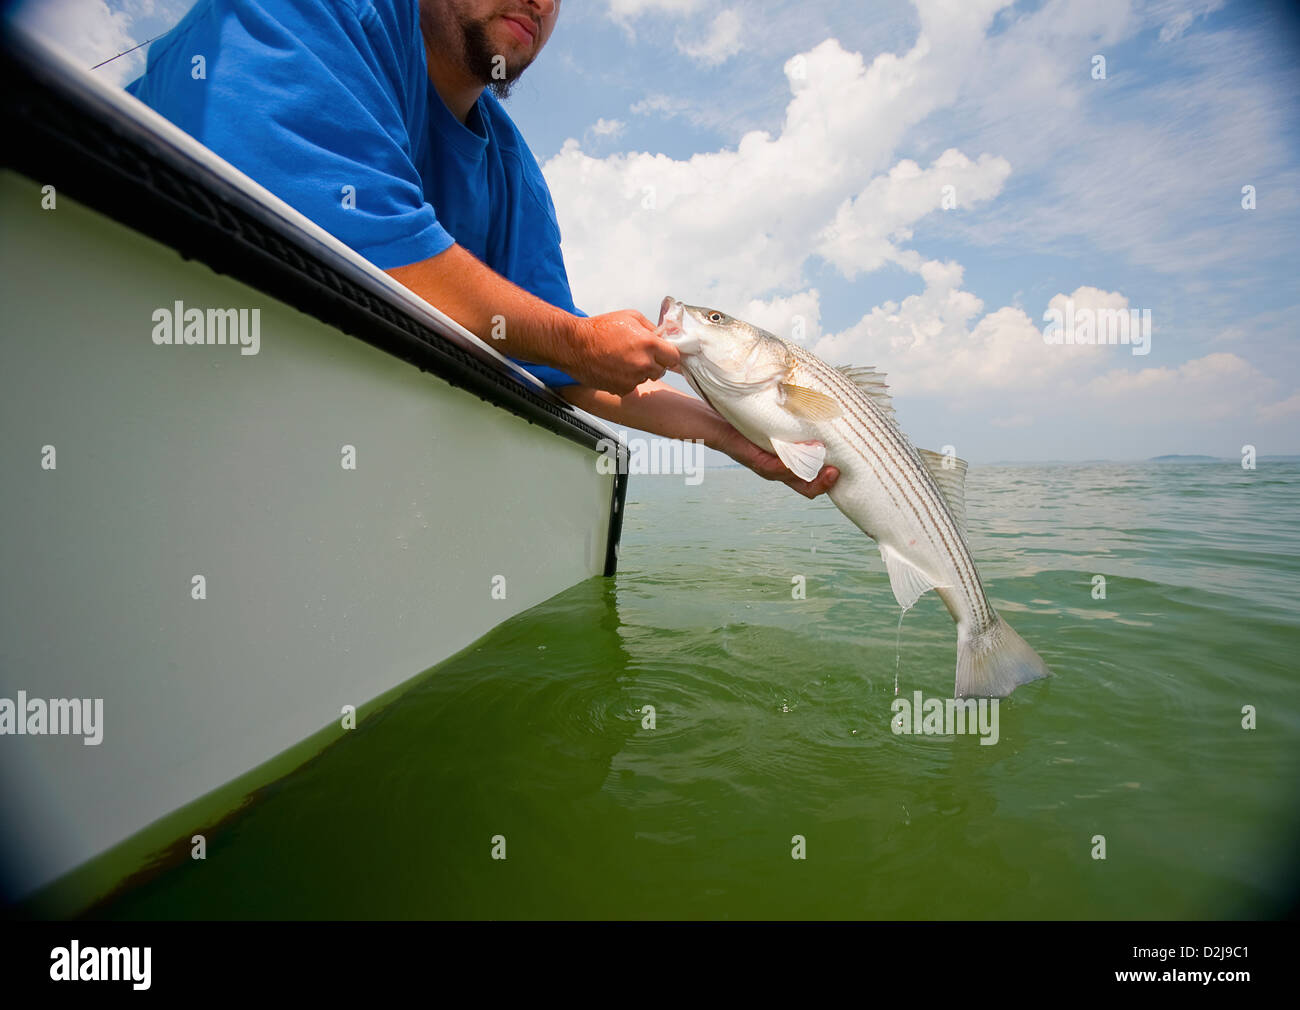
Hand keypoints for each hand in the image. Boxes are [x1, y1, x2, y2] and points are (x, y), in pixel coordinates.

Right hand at [564, 311, 680, 395]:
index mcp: (649, 344)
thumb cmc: (599, 329)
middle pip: (662, 370)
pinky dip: (626, 380)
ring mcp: (633, 379)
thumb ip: (650, 328)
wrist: (574, 345)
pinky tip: (615, 369)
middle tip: (638, 354)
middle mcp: (643, 363)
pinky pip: (632, 387)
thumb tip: (662, 336)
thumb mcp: (630, 317)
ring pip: (646, 379)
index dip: (668, 355)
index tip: (663, 353)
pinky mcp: (621, 389)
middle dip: (654, 363)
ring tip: (622, 360)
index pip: (674, 357)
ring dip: (639, 372)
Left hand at [713, 424, 838, 499]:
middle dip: (825, 484)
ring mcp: (768, 467)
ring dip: (811, 475)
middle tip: (838, 472)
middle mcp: (780, 470)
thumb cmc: (751, 421)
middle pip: (808, 488)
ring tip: (827, 465)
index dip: (830, 480)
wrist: (718, 423)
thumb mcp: (780, 423)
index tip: (846, 468)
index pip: (815, 480)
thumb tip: (829, 407)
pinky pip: (774, 468)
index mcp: (789, 464)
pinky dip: (788, 465)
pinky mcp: (755, 460)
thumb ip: (800, 422)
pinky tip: (802, 454)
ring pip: (794, 479)